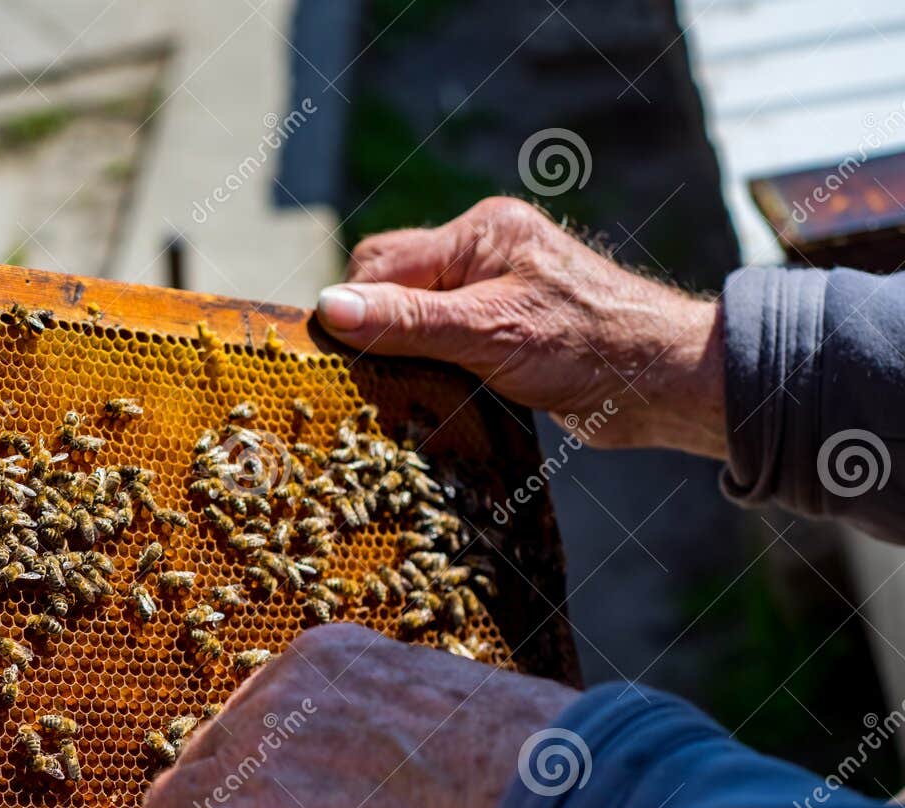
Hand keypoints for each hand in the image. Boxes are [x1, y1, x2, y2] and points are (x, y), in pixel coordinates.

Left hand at [134, 624, 577, 807]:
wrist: (542, 807)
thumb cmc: (530, 778)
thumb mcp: (449, 723)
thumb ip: (393, 738)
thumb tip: (400, 783)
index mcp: (327, 659)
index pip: (254, 717)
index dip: (273, 780)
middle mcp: (277, 693)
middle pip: (206, 761)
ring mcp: (255, 756)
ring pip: (171, 806)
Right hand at [316, 197, 725, 459]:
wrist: (662, 383)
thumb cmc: (586, 346)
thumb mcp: (486, 332)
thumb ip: (407, 319)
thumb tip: (330, 307)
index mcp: (480, 233)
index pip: (382, 261)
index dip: (355, 308)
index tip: (337, 358)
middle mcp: (485, 252)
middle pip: (393, 282)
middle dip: (376, 326)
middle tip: (371, 377)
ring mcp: (496, 290)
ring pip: (415, 313)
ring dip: (402, 350)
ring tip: (402, 388)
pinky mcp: (505, 328)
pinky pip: (443, 337)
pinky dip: (429, 363)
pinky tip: (432, 390)